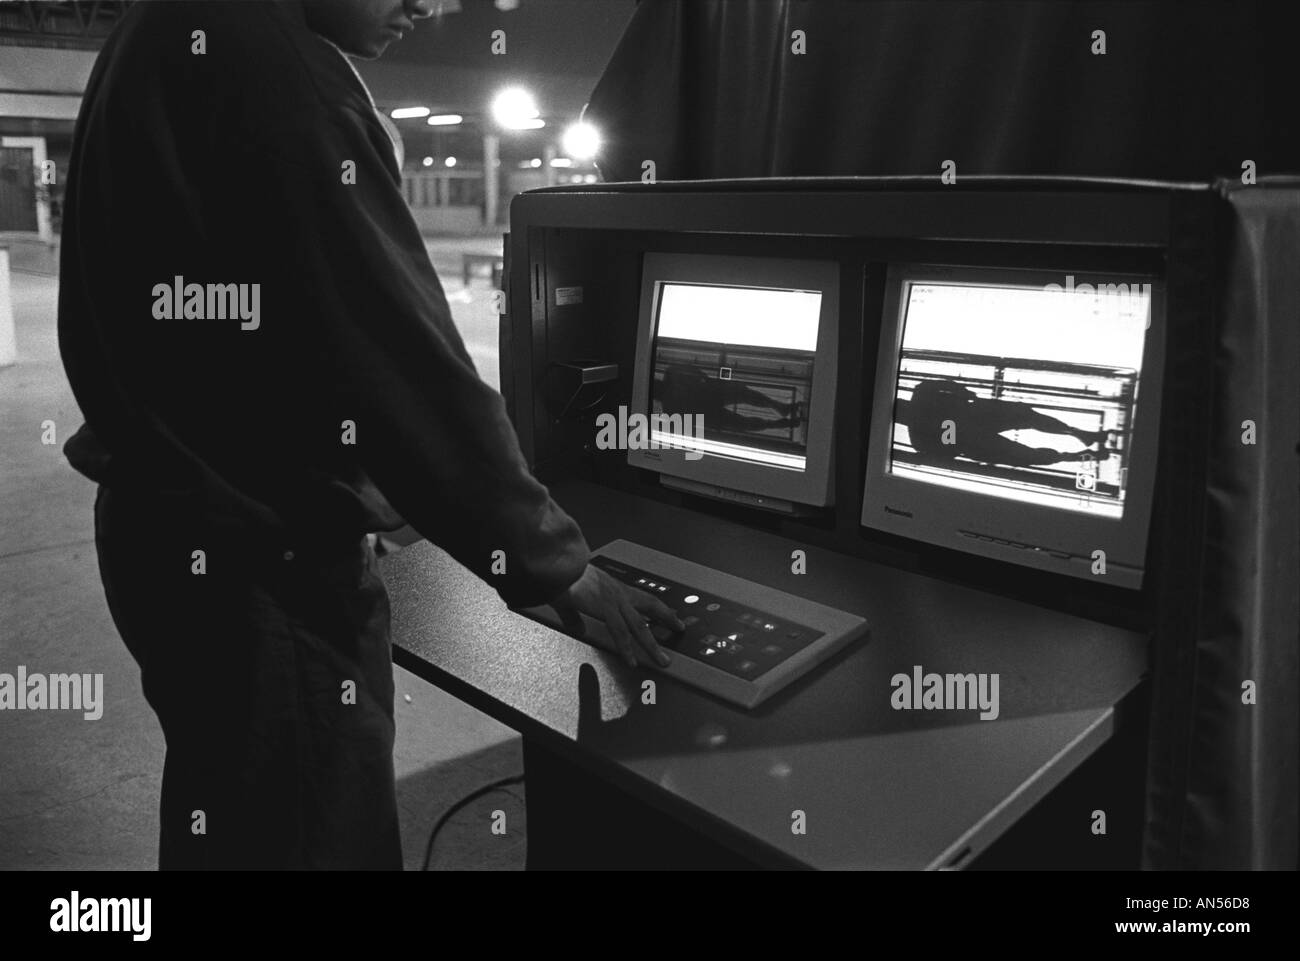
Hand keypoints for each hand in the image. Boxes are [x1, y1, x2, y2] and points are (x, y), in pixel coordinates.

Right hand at [550, 564, 683, 667]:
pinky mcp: (604, 608)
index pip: (641, 597)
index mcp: (612, 586)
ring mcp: (614, 600)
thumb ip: (574, 616)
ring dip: (652, 645)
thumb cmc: (562, 575)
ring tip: (662, 660)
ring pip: (640, 625)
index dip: (656, 606)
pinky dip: (627, 649)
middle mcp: (617, 592)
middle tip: (679, 627)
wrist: (555, 565)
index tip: (667, 613)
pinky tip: (632, 661)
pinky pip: (620, 632)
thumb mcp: (571, 598)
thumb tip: (578, 628)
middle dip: (666, 618)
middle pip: (650, 606)